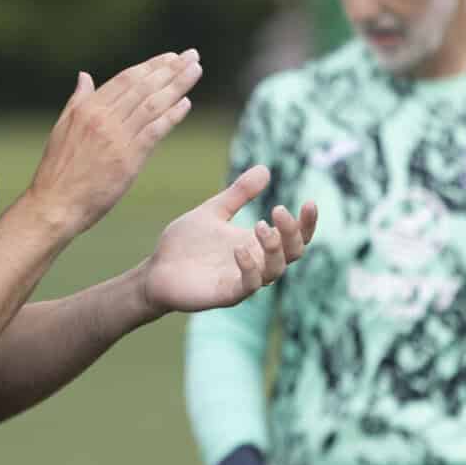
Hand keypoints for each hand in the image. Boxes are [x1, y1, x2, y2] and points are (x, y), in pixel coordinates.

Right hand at [24, 53, 203, 237]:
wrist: (55, 204)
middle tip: (192, 56)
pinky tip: (186, 103)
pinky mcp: (128, 159)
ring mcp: (117, 138)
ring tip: (195, 71)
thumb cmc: (57, 171)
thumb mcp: (62, 128)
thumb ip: (77, 100)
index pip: (125, 79)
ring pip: (153, 104)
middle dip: (171, 69)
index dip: (150, 66)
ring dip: (177, 86)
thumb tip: (84, 76)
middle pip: (143, 87)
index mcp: (87, 109)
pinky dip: (172, 116)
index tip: (170, 57)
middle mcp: (103, 118)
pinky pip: (155, 131)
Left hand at [142, 167, 317, 313]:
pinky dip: (248, 268)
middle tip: (278, 210)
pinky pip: (248, 286)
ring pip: (275, 271)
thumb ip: (239, 194)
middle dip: (292, 232)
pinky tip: (238, 249)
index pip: (294, 237)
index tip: (309, 202)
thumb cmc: (185, 244)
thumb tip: (265, 169)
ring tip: (260, 226)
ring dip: (273, 248)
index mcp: (256, 244)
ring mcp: (243, 280)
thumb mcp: (214, 211)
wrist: (156, 269)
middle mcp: (256, 263)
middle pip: (292, 253)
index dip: (306, 223)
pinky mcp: (226, 295)